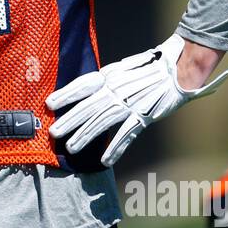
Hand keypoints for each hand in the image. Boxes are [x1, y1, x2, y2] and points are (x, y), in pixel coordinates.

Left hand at [46, 34, 227, 165]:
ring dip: (85, 135)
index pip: (83, 85)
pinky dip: (116, 148)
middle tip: (53, 132)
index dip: (66, 94)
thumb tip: (88, 91)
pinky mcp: (146, 115)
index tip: (49, 103)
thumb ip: (107, 80)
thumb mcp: (123, 69)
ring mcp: (131, 102)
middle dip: (69, 120)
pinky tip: (104, 160)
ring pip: (103, 121)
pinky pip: (127, 134)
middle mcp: (117, 88)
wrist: (179, 67)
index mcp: (111, 75)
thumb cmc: (150, 67)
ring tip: (70, 148)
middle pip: (89, 106)